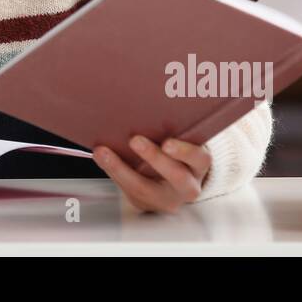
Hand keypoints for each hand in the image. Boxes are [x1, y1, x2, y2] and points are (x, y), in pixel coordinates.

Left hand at [92, 135, 211, 213]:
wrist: (172, 182)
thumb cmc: (177, 152)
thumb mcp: (182, 140)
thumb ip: (173, 127)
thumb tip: (152, 97)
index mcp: (199, 165)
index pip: (199, 158)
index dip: (184, 152)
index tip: (167, 143)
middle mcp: (187, 187)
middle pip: (175, 176)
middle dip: (154, 158)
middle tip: (135, 140)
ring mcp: (166, 199)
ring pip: (144, 189)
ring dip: (121, 169)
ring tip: (103, 152)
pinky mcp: (145, 204)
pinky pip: (128, 192)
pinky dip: (113, 173)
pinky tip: (101, 158)